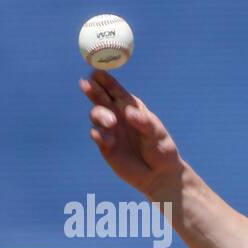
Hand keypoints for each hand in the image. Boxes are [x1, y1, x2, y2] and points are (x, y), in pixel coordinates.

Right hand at [79, 70, 183, 197]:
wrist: (159, 175)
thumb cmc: (161, 150)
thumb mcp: (157, 134)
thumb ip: (144, 122)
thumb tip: (129, 112)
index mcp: (130, 106)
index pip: (115, 89)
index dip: (104, 79)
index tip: (96, 72)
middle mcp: (117, 114)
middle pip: (100, 97)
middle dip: (92, 89)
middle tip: (86, 84)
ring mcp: (110, 129)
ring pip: (96, 114)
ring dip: (100, 115)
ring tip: (111, 122)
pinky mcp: (105, 145)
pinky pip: (97, 135)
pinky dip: (100, 135)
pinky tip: (109, 141)